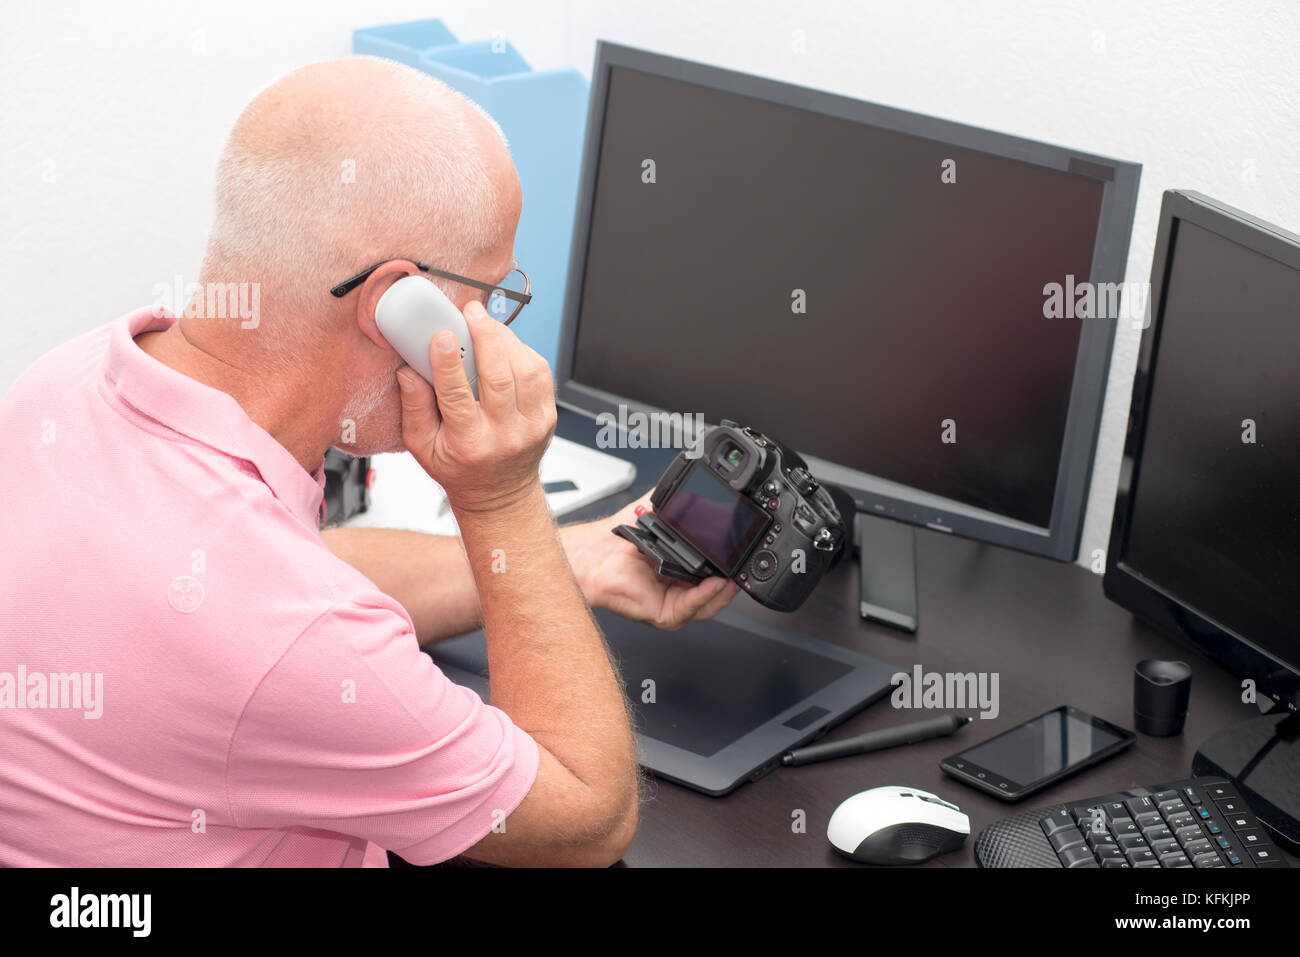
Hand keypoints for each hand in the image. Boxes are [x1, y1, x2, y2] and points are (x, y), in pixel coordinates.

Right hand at [396, 299, 556, 513]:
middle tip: (471, 312)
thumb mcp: (422, 447)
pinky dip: (523, 351)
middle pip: (499, 376)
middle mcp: (505, 435)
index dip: (448, 362)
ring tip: (486, 324)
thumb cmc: (459, 469)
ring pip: (525, 370)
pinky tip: (505, 344)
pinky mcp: (547, 417)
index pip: (457, 396)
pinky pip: (540, 373)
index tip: (442, 335)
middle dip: (485, 336)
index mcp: (469, 444)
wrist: (499, 495)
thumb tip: (408, 370)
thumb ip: (413, 408)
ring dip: (506, 339)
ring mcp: (531, 426)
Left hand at [565, 493, 740, 630]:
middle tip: (745, 565)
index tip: (743, 551)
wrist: (594, 553)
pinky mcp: (664, 614)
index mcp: (683, 569)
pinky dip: (706, 596)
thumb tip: (708, 492)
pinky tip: (715, 583)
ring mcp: (674, 604)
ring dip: (726, 591)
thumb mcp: (662, 515)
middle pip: (719, 592)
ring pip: (710, 604)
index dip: (731, 564)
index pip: (715, 572)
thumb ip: (685, 506)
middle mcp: (680, 590)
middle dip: (735, 581)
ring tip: (734, 575)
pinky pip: (691, 607)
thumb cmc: (620, 540)